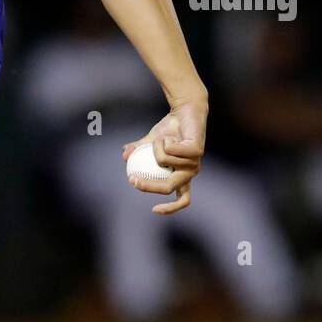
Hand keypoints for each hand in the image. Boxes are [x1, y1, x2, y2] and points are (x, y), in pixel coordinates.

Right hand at [122, 99, 206, 215]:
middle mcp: (191, 172)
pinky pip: (170, 150)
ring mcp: (195, 162)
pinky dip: (163, 141)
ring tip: (161, 139)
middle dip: (149, 185)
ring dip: (156, 148)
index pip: (182, 200)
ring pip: (164, 162)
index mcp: (183, 176)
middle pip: (168, 187)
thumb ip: (137, 151)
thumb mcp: (149, 143)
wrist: (185, 112)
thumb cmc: (169, 129)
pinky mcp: (197, 150)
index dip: (170, 208)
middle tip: (133, 179)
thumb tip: (124, 156)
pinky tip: (170, 136)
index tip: (153, 209)